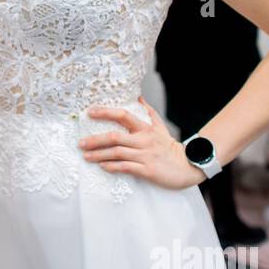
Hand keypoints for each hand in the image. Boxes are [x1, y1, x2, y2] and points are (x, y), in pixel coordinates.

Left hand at [78, 97, 204, 190]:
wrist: (187, 166)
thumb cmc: (169, 147)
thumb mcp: (160, 126)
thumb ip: (148, 112)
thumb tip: (138, 98)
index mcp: (145, 128)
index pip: (123, 115)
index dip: (106, 112)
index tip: (90, 112)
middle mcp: (143, 141)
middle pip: (114, 137)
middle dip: (95, 140)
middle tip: (81, 143)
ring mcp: (145, 156)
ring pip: (117, 153)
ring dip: (99, 155)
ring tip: (86, 156)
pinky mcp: (147, 170)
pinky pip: (125, 167)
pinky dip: (112, 167)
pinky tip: (103, 166)